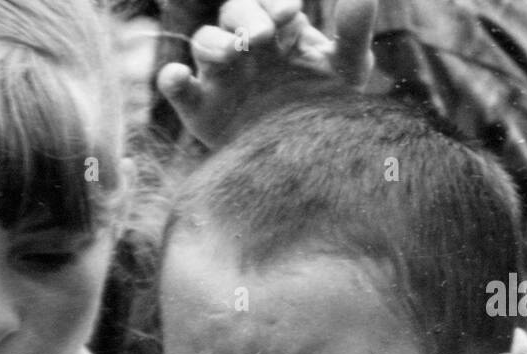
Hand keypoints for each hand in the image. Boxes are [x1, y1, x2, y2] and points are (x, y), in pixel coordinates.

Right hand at [158, 0, 377, 149]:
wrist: (309, 164)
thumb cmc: (327, 110)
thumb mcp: (348, 69)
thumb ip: (354, 30)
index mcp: (277, 32)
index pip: (266, 2)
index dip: (273, 2)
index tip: (290, 13)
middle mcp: (244, 49)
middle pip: (232, 14)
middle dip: (246, 17)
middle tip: (262, 36)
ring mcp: (219, 77)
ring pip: (203, 41)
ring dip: (215, 42)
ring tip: (234, 52)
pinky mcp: (199, 109)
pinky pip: (176, 87)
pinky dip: (172, 78)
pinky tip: (178, 75)